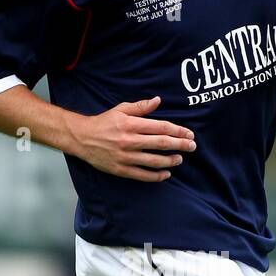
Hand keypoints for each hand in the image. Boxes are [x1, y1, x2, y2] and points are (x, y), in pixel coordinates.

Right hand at [72, 96, 195, 181]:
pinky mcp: (121, 169)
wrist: (82, 138)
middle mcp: (130, 141)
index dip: (178, 131)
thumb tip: (158, 100)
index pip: (161, 128)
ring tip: (180, 159)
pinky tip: (166, 173)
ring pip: (155, 161)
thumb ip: (141, 107)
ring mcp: (126, 157)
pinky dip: (157, 175)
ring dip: (171, 161)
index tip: (189, 134)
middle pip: (162, 144)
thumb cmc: (104, 122)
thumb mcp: (121, 109)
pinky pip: (143, 175)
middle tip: (192, 146)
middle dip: (180, 145)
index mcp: (132, 124)